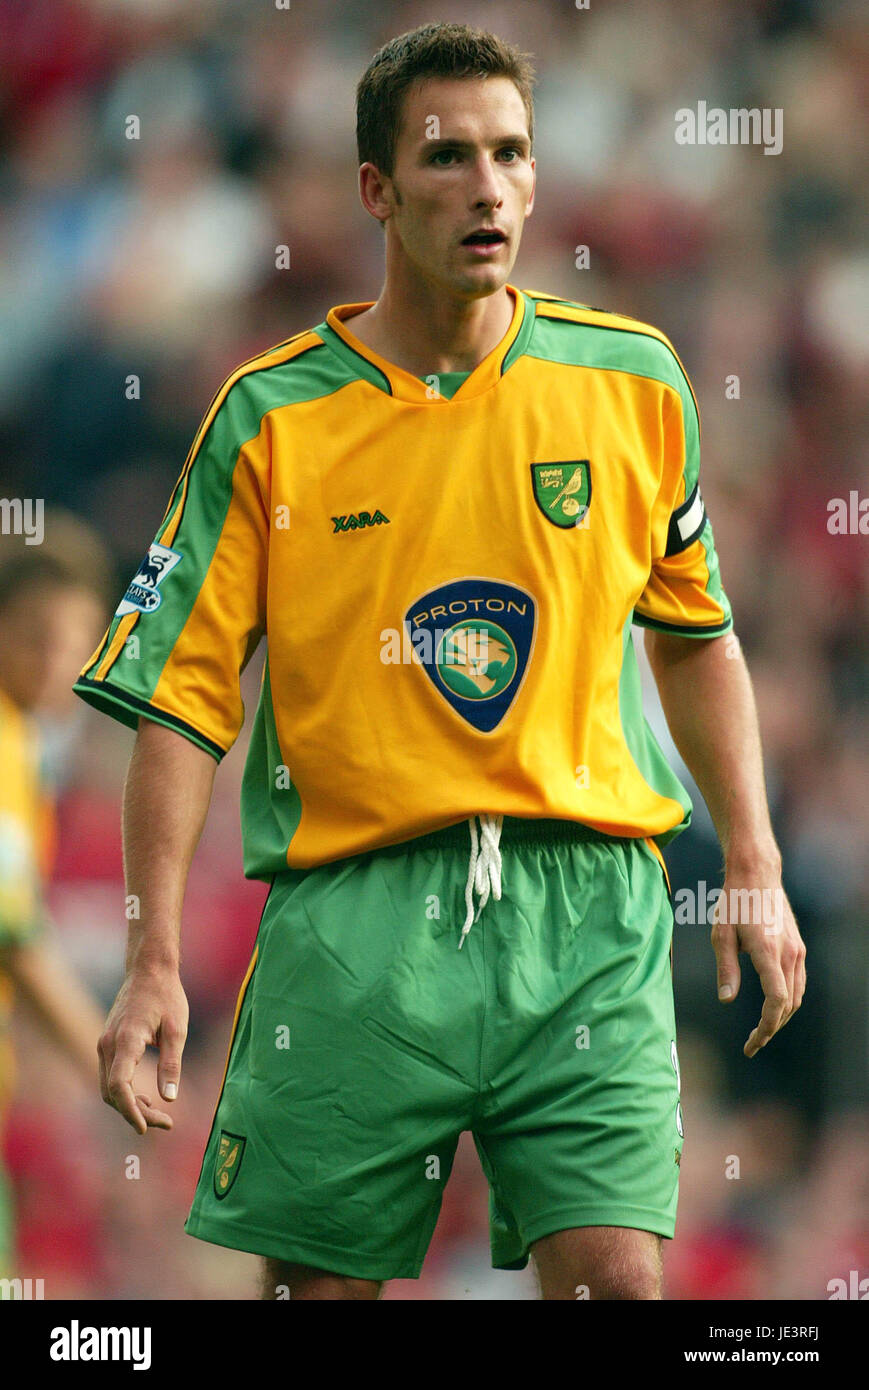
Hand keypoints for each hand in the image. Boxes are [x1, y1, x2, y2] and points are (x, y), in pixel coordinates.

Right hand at [98, 964, 188, 1132]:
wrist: (148, 970)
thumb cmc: (167, 996)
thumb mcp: (177, 1029)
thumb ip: (172, 1064)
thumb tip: (170, 1098)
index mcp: (126, 1040)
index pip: (120, 1086)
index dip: (131, 1111)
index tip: (147, 1128)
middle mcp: (108, 1044)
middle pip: (113, 1093)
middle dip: (136, 1113)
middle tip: (167, 1124)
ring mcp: (105, 1044)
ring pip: (110, 1087)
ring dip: (130, 1105)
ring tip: (161, 1115)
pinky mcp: (108, 1044)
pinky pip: (112, 1076)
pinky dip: (126, 1092)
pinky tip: (148, 1098)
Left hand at [710, 875, 805, 1056]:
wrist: (756, 874)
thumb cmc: (733, 902)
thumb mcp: (721, 935)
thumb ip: (726, 969)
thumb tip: (727, 999)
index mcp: (768, 951)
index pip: (776, 1001)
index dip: (766, 1027)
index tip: (752, 1043)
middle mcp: (788, 953)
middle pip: (787, 1005)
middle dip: (771, 1029)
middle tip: (752, 1044)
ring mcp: (796, 949)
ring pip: (796, 996)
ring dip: (781, 1017)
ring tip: (761, 1031)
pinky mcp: (797, 946)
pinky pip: (797, 982)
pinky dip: (787, 1001)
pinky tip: (773, 1008)